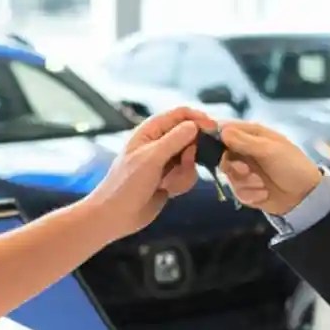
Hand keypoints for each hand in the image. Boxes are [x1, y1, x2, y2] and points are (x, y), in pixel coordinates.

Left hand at [84, 107, 217, 239]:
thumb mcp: (151, 158)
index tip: (213, 129)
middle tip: (185, 163)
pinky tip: (167, 191)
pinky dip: (182, 183)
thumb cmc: (126, 184)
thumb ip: (174, 140)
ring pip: (192, 158)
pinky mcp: (170, 178)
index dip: (198, 118)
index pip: (180, 114)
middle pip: (191, 136)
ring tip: (168, 183)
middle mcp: (160, 143)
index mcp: (151, 130)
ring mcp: (166, 161)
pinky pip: (188, 175)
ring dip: (185, 172)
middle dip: (192, 152)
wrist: (116, 215)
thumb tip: (195, 125)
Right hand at [218, 122, 321, 215]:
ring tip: (262, 184)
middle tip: (246, 170)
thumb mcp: (271, 150)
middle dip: (232, 165)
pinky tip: (264, 194)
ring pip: (228, 175)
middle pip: (221, 154)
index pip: (225, 129)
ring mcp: (244, 171)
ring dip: (244, 182)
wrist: (306, 196)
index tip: (209, 143)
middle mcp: (245, 151)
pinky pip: (236, 191)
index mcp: (252, 135)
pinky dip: (250, 194)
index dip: (214, 134)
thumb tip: (222, 131)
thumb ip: (245, 141)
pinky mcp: (246, 189)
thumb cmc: (292, 166)